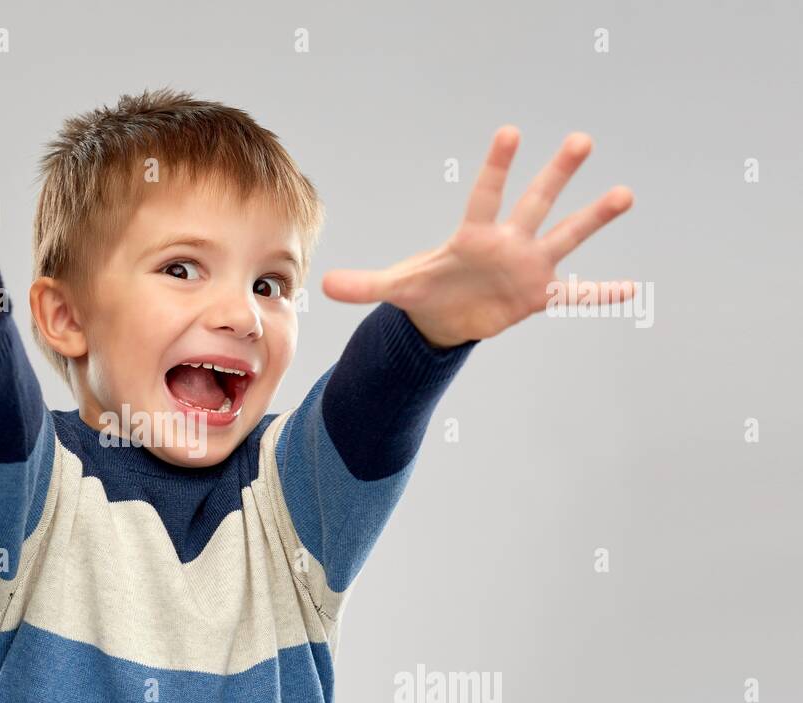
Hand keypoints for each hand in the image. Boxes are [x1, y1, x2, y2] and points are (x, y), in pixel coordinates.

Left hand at [322, 127, 634, 347]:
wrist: (444, 318)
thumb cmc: (424, 291)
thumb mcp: (394, 288)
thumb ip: (364, 285)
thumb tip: (322, 287)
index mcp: (473, 236)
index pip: (485, 195)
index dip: (497, 166)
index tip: (509, 131)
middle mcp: (507, 242)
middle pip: (535, 202)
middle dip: (556, 174)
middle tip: (581, 138)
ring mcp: (527, 265)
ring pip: (565, 236)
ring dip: (594, 217)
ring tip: (624, 192)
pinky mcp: (537, 294)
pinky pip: (575, 294)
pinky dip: (601, 293)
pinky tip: (633, 289)